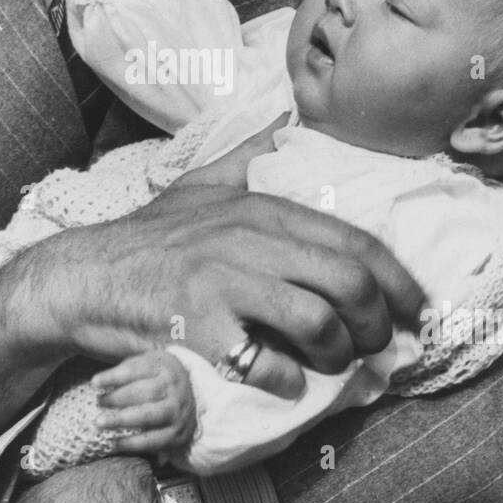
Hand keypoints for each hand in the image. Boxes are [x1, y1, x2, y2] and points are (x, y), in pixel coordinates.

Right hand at [0, 160, 425, 447]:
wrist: (84, 278)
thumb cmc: (150, 237)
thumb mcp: (201, 184)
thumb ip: (249, 154)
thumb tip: (286, 120)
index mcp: (261, 207)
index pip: (354, 241)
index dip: (398, 280)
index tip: (417, 310)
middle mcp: (249, 238)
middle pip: (348, 282)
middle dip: (377, 322)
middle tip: (377, 345)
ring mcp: (223, 282)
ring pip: (317, 321)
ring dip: (338, 354)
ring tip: (334, 364)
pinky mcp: (197, 325)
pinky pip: (263, 362)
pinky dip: (284, 380)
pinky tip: (284, 381)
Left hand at [93, 350, 196, 459]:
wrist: (193, 396)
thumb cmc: (158, 377)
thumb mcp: (147, 363)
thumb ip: (125, 368)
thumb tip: (96, 381)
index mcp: (164, 366)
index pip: (136, 369)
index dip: (114, 376)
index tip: (94, 382)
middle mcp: (174, 388)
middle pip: (145, 392)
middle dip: (118, 398)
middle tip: (98, 403)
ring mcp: (177, 411)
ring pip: (150, 416)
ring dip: (123, 420)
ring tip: (100, 423)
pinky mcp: (178, 433)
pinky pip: (155, 440)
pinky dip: (134, 443)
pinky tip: (116, 442)